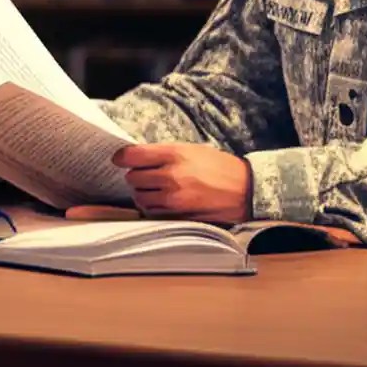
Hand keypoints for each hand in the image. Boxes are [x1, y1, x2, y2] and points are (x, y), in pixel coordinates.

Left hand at [112, 143, 252, 224]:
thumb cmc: (220, 167)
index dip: (122, 157)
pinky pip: (151, 212)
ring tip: (156, 189)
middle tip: (147, 175)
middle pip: (132, 178)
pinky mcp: (177, 216)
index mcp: (175, 154)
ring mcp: (173, 199)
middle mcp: (170, 176)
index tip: (120, 159)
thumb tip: (137, 157)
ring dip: (142, 193)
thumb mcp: (193, 150)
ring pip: (139, 197)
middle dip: (136, 176)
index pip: (132, 156)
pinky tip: (162, 202)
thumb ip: (164, 154)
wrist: (245, 190)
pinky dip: (151, 207)